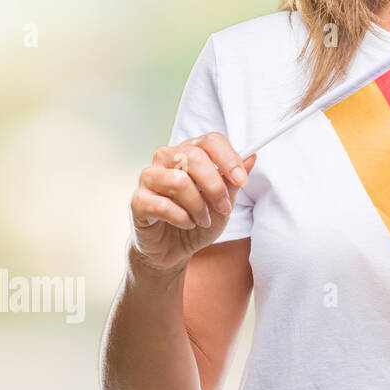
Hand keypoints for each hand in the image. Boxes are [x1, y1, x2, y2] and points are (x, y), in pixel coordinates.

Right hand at [128, 132, 256, 272]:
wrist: (173, 249)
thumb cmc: (198, 220)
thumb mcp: (223, 202)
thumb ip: (233, 181)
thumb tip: (252, 157)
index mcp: (190, 152)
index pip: (210, 140)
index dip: (229, 158)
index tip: (241, 180)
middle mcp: (167, 158)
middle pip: (194, 157)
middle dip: (215, 187)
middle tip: (224, 208)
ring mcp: (149, 178)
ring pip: (178, 181)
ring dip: (198, 206)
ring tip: (203, 220)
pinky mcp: (138, 200)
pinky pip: (162, 205)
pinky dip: (181, 218)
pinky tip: (186, 223)